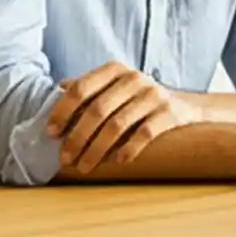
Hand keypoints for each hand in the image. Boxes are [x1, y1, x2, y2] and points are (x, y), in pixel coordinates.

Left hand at [47, 62, 201, 172]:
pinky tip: (117, 162)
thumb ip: (89, 87)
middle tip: (66, 159)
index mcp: (114, 70)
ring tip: (85, 166)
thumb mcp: (114, 87)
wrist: (184, 107)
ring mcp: (153, 94)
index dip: (63, 111)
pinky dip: (129, 149)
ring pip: (117, 125)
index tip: (52, 134)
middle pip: (97, 110)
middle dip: (77, 137)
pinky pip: (145, 133)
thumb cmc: (137, 100)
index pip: (81, 88)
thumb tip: (59, 88)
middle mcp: (134, 78)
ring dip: (97, 149)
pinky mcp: (169, 112)